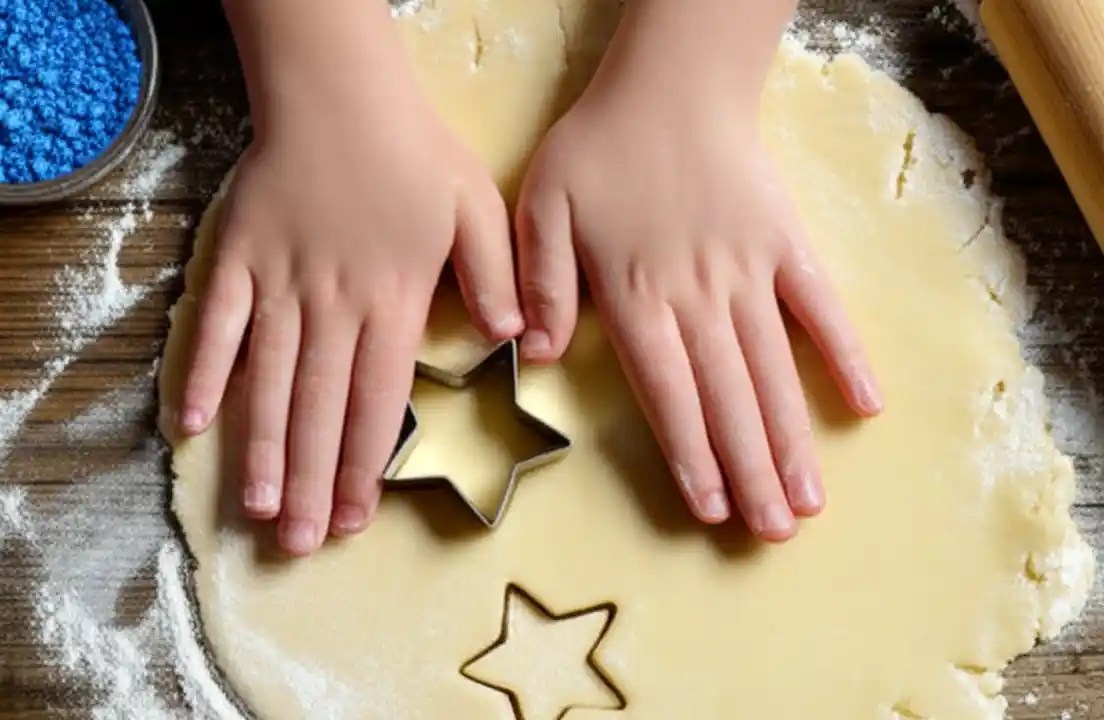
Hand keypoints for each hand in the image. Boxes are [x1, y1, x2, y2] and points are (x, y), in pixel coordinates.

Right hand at [179, 88, 520, 555]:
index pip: (378, 401)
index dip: (363, 465)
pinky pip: (215, 326)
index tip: (355, 519)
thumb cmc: (412, 151)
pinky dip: (204, 374)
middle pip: (320, 408)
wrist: (337, 93)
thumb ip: (498, 274)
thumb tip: (515, 338)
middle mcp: (331, 305)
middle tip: (301, 543)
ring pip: (269, 381)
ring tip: (257, 509)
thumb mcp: (478, 206)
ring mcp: (278, 285)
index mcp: (391, 301)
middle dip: (311, 482)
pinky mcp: (236, 261)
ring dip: (262, 449)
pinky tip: (192, 425)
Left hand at [515, 77, 881, 541]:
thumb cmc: (598, 147)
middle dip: (749, 471)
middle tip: (771, 534)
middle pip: (727, 397)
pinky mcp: (785, 246)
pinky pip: (821, 308)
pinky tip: (866, 407)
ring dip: (792, 439)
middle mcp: (698, 295)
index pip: (666, 391)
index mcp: (635, 295)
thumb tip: (537, 354)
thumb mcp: (540, 207)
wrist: (671, 84)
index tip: (710, 509)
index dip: (690, 454)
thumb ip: (541, 283)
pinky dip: (844, 355)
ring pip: (774, 369)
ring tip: (810, 502)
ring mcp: (749, 272)